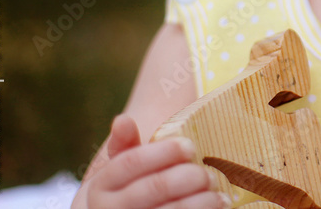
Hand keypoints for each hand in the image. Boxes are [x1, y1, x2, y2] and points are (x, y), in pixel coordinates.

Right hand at [79, 114, 231, 208]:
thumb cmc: (126, 188)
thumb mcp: (118, 167)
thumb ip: (124, 144)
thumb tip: (122, 120)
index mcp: (101, 185)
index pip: (130, 162)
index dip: (162, 153)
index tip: (190, 146)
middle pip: (150, 189)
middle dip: (184, 179)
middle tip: (208, 174)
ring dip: (197, 204)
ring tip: (219, 195)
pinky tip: (216, 208)